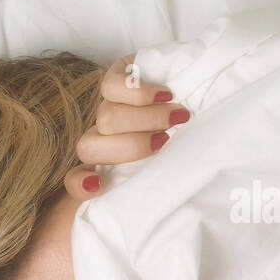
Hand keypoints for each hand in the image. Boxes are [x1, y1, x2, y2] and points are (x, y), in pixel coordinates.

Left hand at [62, 54, 188, 200]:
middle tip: (165, 141)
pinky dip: (140, 92)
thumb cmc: (186, 140)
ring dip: (146, 119)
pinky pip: (112, 85)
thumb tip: (146, 204)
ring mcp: (106, 105)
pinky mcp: (116, 75)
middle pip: (91, 147)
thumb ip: (148, 185)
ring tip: (178, 117)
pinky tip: (165, 95)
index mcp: (108, 165)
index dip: (80, 184)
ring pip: (106, 117)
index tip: (99, 185)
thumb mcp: (169, 168)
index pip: (77, 180)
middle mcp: (102, 136)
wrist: (201, 90)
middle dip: (132, 146)